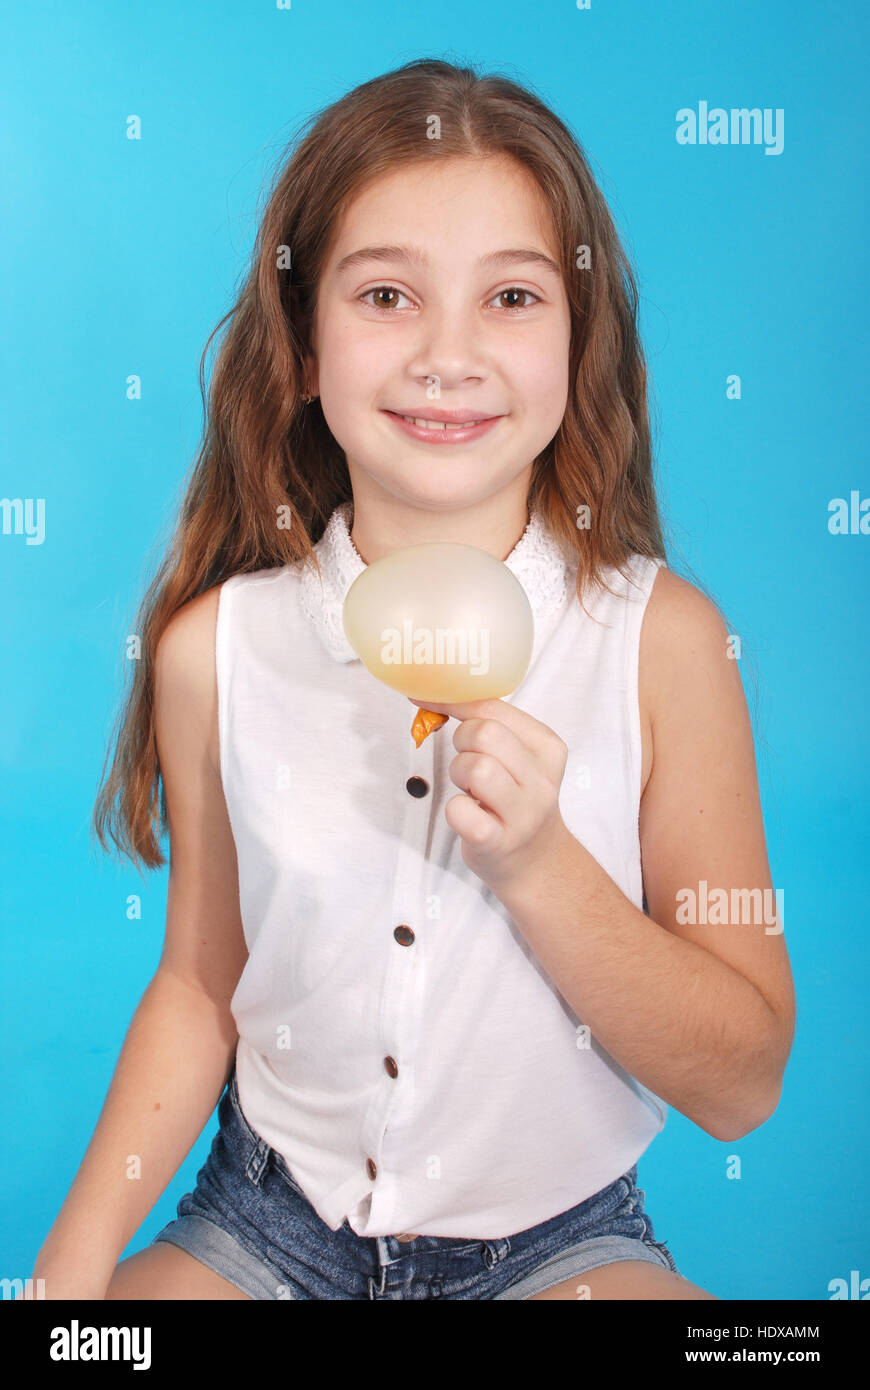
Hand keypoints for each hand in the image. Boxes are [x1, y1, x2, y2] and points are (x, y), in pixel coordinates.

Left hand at [408, 695, 571, 894]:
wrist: (537, 861)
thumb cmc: (515, 799)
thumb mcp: (519, 758)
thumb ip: (491, 726)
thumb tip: (434, 694)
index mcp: (546, 747)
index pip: (494, 707)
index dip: (453, 700)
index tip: (426, 699)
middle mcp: (541, 779)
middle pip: (485, 733)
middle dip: (461, 741)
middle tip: (466, 761)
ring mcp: (523, 813)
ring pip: (475, 768)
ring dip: (459, 775)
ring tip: (471, 790)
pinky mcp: (499, 842)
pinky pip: (461, 812)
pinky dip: (454, 810)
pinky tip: (467, 815)